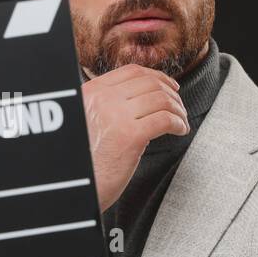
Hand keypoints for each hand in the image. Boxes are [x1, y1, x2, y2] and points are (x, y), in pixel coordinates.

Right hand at [83, 64, 189, 212]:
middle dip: (171, 94)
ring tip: (180, 122)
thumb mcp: (88, 120)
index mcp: (92, 92)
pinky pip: (165, 120)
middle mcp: (103, 99)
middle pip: (150, 83)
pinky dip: (179, 123)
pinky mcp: (130, 136)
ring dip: (178, 110)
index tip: (168, 86)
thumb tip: (144, 99)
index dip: (157, 76)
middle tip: (178, 107)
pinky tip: (180, 131)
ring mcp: (116, 116)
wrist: (77, 185)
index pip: (132, 72)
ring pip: (161, 100)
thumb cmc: (87, 159)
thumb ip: (108, 106)